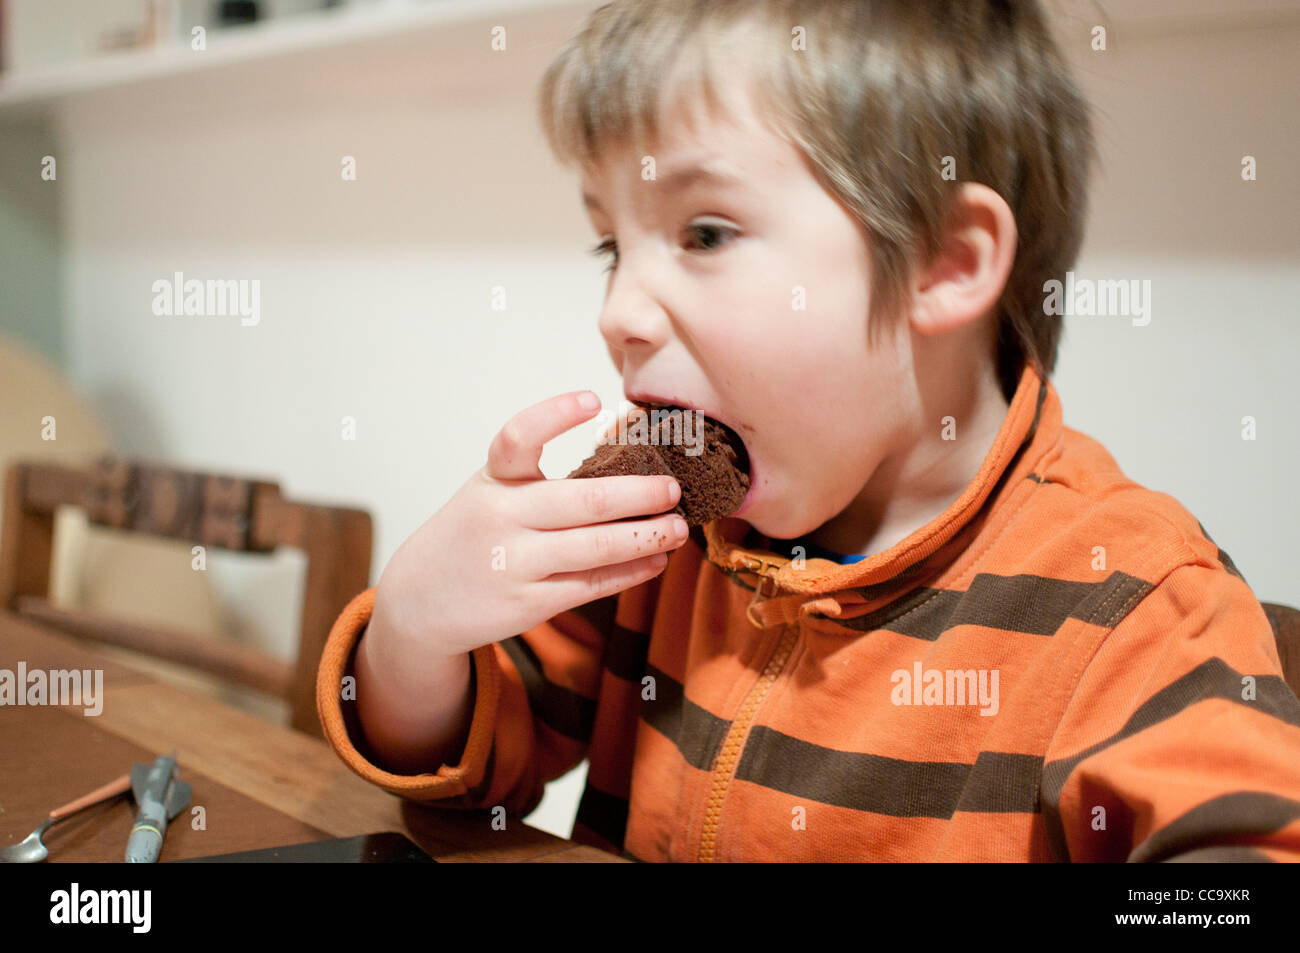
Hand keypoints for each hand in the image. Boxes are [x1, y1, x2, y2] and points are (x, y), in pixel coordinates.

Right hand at [372, 390, 687, 657]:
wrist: (418, 601)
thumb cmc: (470, 536)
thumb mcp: (488, 494)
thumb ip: (537, 479)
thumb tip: (624, 467)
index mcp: (492, 481)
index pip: (518, 439)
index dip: (554, 415)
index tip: (593, 400)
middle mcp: (500, 518)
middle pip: (583, 501)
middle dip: (639, 494)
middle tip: (673, 489)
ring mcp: (514, 564)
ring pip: (596, 548)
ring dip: (646, 537)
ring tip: (678, 528)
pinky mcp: (527, 604)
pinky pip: (590, 585)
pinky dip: (630, 572)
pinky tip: (655, 561)